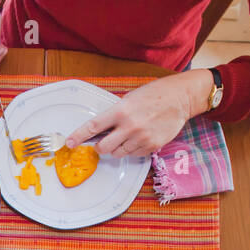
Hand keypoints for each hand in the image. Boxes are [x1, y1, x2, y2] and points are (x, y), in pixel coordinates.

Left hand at [64, 70, 211, 157]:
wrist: (180, 97)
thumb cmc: (154, 95)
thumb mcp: (130, 99)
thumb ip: (115, 114)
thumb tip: (99, 130)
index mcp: (121, 110)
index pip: (94, 126)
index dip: (79, 136)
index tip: (69, 143)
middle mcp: (130, 125)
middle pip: (103, 147)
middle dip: (99, 147)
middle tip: (102, 143)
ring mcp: (141, 137)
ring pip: (118, 154)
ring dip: (117, 149)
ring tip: (126, 136)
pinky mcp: (152, 146)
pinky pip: (133, 155)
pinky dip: (132, 150)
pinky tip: (139, 138)